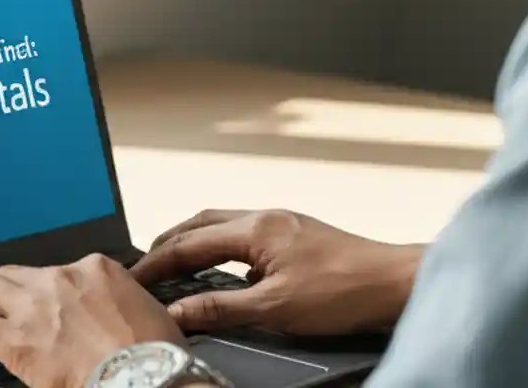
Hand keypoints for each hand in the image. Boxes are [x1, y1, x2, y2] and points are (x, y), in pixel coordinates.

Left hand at [0, 254, 184, 387]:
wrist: (144, 378)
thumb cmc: (153, 356)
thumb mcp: (146, 312)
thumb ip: (121, 305)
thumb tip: (114, 319)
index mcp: (97, 269)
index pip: (60, 271)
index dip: (49, 293)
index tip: (49, 312)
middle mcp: (61, 277)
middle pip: (16, 272)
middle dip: (5, 293)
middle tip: (1, 314)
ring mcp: (34, 304)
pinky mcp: (14, 337)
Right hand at [132, 209, 424, 334]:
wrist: (394, 283)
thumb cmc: (345, 290)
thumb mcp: (274, 308)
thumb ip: (220, 308)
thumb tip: (178, 312)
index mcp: (255, 228)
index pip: (188, 243)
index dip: (156, 264)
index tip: (133, 280)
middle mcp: (266, 217)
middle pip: (200, 224)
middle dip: (168, 244)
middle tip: (144, 267)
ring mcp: (283, 224)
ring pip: (223, 226)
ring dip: (194, 243)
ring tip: (174, 265)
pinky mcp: (296, 236)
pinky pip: (245, 235)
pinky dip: (222, 250)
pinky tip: (224, 273)